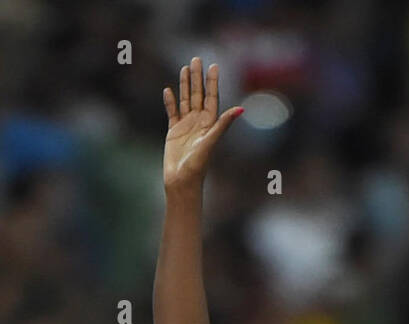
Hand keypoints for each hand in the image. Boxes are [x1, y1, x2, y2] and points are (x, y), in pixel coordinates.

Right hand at [162, 59, 242, 191]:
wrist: (182, 180)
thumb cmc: (198, 164)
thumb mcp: (212, 141)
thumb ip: (224, 124)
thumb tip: (240, 108)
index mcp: (209, 124)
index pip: (212, 98)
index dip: (212, 82)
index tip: (214, 65)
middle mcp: (199, 123)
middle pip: (198, 95)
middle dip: (198, 77)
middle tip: (196, 59)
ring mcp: (186, 126)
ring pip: (186, 100)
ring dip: (185, 85)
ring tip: (184, 68)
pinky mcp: (173, 132)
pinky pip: (172, 112)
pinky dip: (170, 101)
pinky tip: (168, 90)